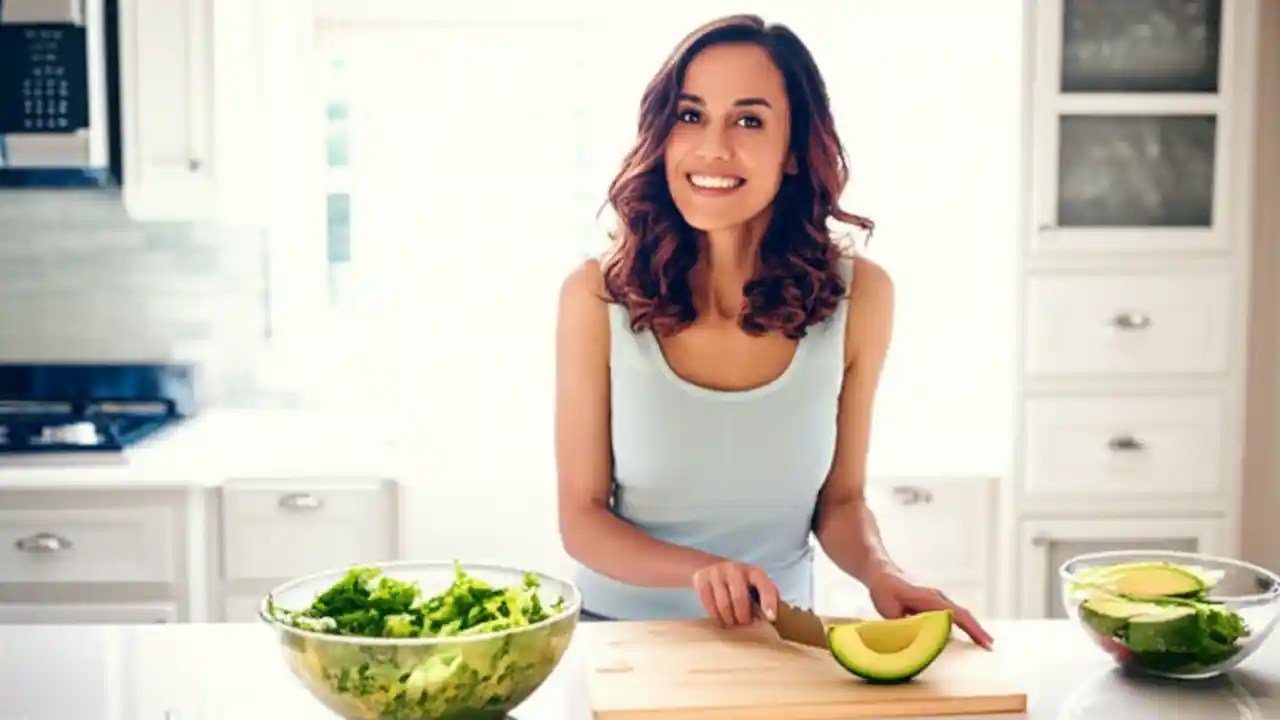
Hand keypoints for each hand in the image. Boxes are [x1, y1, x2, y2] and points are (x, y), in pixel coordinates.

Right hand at [691, 560, 779, 626]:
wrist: (708, 566)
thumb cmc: (739, 582)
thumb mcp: (754, 584)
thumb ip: (765, 597)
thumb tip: (771, 618)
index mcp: (754, 571)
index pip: (764, 586)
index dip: (769, 602)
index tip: (771, 618)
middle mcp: (735, 568)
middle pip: (740, 598)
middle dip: (743, 617)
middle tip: (743, 624)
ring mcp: (716, 572)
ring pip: (723, 604)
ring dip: (729, 619)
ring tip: (731, 623)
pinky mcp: (701, 579)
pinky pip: (709, 605)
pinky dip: (716, 616)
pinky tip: (720, 619)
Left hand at [866, 570, 993, 649]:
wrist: (881, 571)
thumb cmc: (884, 590)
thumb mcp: (889, 610)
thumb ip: (905, 625)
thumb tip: (919, 640)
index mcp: (929, 598)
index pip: (957, 615)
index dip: (972, 629)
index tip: (985, 642)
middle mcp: (938, 596)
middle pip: (963, 614)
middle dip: (977, 630)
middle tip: (990, 648)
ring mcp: (937, 597)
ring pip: (959, 613)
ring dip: (971, 627)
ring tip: (984, 643)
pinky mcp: (934, 600)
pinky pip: (952, 612)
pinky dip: (962, 623)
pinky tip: (967, 634)